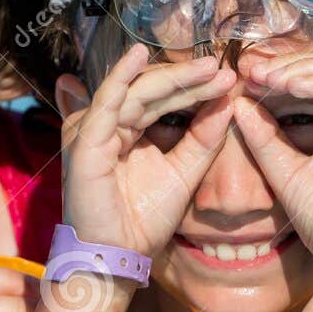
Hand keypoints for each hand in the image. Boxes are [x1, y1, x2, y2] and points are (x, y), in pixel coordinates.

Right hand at [56, 44, 234, 253]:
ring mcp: (94, 130)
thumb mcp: (185, 172)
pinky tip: (138, 55)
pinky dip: (121, 77)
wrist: (120, 256)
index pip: (163, 98)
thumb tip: (228, 101)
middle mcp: (108, 124)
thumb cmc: (145, 219)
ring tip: (204, 66)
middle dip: (187, 78)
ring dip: (171, 77)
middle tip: (219, 67)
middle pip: (151, 90)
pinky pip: (106, 102)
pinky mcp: (85, 140)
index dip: (194, 87)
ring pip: (136, 92)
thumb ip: (203, 138)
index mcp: (128, 129)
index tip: (226, 77)